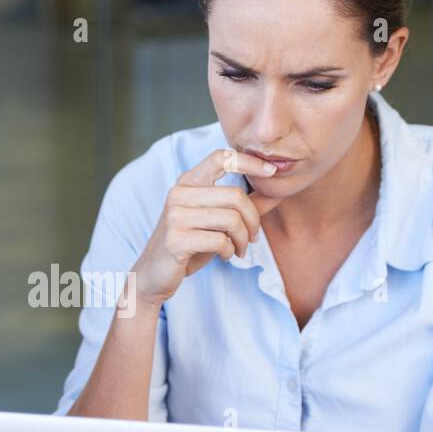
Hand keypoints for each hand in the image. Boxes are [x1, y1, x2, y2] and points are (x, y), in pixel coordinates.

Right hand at [127, 148, 286, 308]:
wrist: (154, 274)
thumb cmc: (189, 244)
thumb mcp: (216, 221)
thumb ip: (245, 204)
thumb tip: (278, 189)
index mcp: (188, 182)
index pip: (221, 157)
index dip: (250, 161)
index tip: (271, 172)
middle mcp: (179, 194)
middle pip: (235, 196)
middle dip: (253, 221)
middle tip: (252, 238)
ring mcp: (175, 216)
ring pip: (231, 220)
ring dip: (242, 239)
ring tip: (239, 249)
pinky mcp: (176, 240)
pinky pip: (220, 240)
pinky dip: (229, 251)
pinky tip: (224, 255)